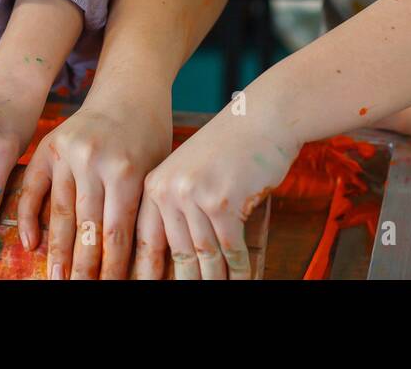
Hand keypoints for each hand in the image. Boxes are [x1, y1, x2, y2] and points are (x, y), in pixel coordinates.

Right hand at [16, 85, 172, 278]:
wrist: (129, 89)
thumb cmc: (151, 134)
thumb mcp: (157, 171)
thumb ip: (145, 211)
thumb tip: (142, 265)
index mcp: (127, 170)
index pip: (117, 233)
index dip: (114, 268)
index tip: (113, 288)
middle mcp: (94, 161)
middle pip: (86, 229)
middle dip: (84, 268)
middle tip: (79, 291)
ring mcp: (67, 153)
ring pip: (60, 213)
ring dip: (58, 252)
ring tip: (57, 280)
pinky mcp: (48, 147)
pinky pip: (32, 188)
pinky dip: (28, 217)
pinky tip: (30, 244)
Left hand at [133, 107, 296, 279]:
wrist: (264, 116)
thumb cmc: (232, 145)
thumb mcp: (193, 171)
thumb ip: (181, 207)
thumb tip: (182, 256)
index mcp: (155, 184)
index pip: (146, 242)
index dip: (147, 273)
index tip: (148, 289)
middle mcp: (168, 190)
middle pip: (178, 254)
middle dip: (188, 282)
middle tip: (194, 294)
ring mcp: (194, 196)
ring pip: (205, 255)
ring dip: (216, 279)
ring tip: (221, 290)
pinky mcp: (222, 202)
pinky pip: (231, 248)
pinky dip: (239, 269)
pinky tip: (244, 279)